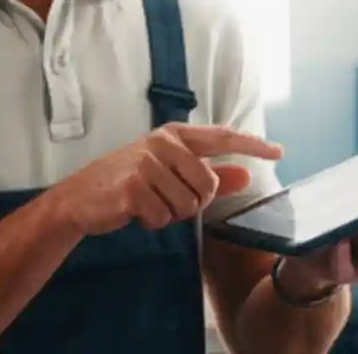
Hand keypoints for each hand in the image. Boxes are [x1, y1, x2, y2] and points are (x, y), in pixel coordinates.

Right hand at [50, 123, 283, 235]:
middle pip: (207, 185)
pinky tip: (134, 211)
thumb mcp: (169, 172)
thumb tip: (246, 175)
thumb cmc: (127, 182)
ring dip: (170, 214)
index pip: (222, 136)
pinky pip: (163, 217)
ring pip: (187, 205)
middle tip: (166, 199)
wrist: (79, 198)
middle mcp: (163, 143)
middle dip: (192, 203)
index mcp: (174, 135)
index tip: (278, 151)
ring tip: (148, 203)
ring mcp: (147, 163)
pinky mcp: (134, 186)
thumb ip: (210, 173)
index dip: (252, 144)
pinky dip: (152, 222)